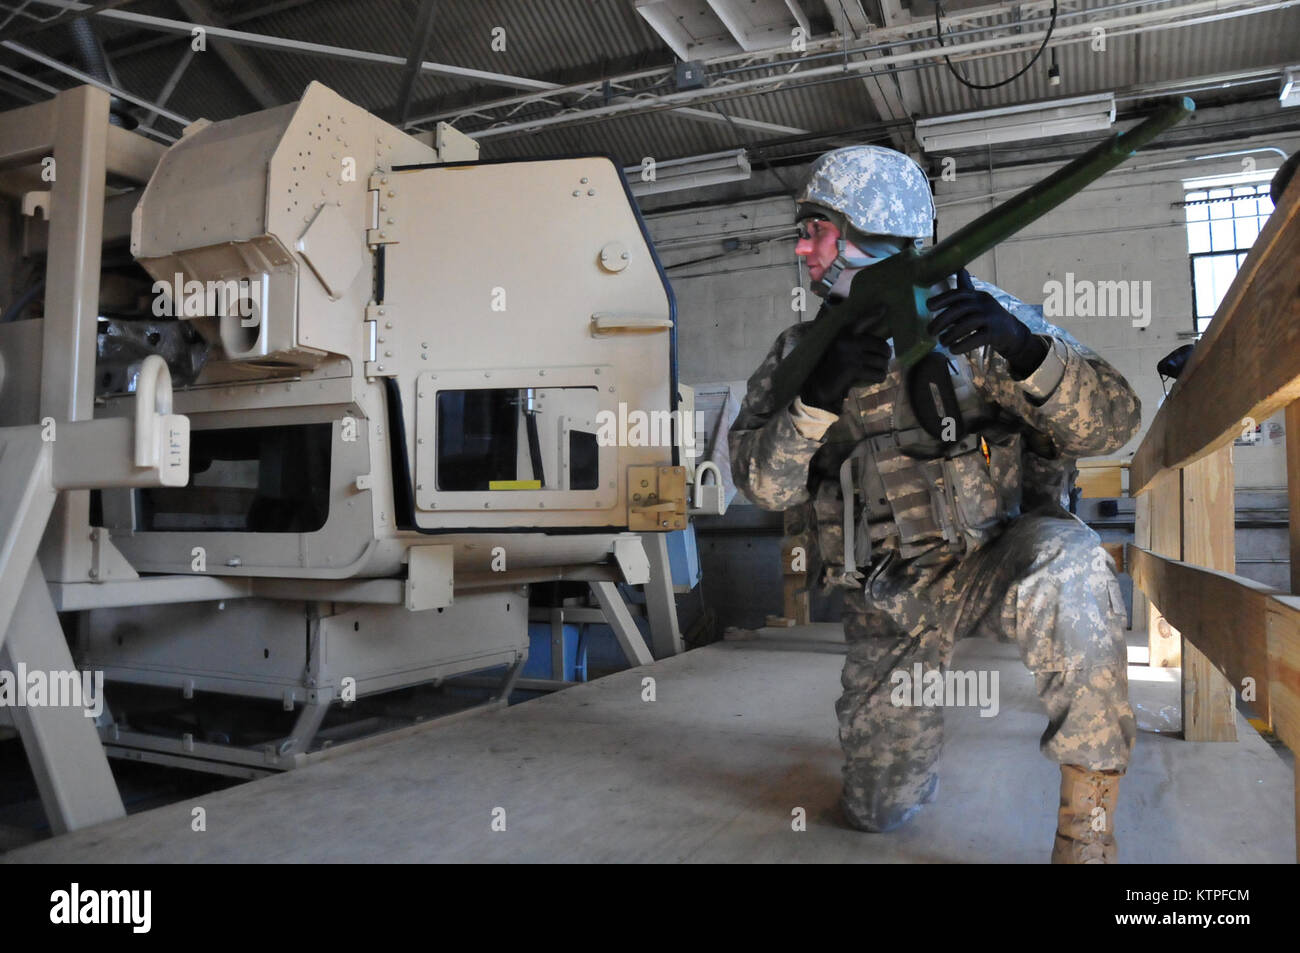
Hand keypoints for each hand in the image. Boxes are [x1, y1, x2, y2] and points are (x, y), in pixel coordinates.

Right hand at [799, 311, 891, 411]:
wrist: (821, 384)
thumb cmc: (836, 364)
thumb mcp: (843, 347)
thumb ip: (858, 339)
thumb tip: (881, 336)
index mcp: (844, 333)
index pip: (863, 321)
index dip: (874, 314)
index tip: (885, 307)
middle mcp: (848, 341)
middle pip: (882, 346)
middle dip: (886, 355)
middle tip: (883, 360)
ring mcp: (851, 355)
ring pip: (882, 362)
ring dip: (883, 368)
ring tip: (878, 370)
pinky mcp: (853, 369)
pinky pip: (878, 374)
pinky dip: (879, 377)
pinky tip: (875, 377)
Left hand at [926, 269, 1044, 376]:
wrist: (1013, 334)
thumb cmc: (988, 318)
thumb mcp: (978, 303)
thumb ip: (967, 290)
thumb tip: (960, 269)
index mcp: (978, 296)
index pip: (959, 294)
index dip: (942, 299)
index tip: (928, 306)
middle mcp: (985, 303)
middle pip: (960, 309)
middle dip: (942, 320)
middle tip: (930, 331)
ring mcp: (992, 317)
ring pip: (967, 324)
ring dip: (951, 334)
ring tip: (941, 342)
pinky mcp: (996, 332)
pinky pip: (977, 338)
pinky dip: (963, 344)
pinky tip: (953, 350)